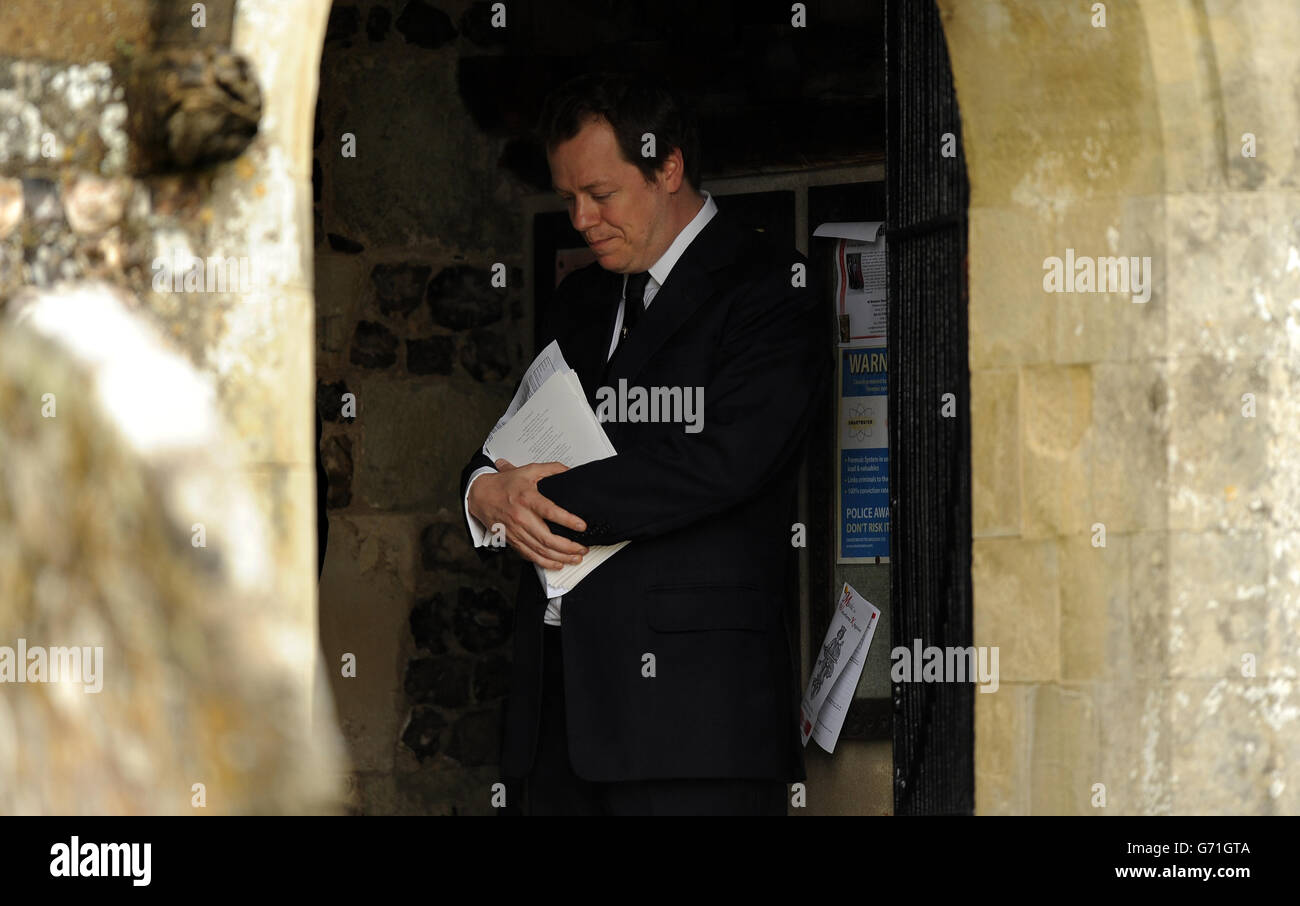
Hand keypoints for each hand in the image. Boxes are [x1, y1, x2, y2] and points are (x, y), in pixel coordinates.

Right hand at [467, 459, 588, 569]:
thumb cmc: (504, 484)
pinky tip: (557, 563)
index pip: (549, 511)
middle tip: (583, 548)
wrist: (480, 495)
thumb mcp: (528, 470)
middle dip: (568, 547)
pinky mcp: (512, 540)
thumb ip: (551, 469)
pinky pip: (529, 555)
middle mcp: (521, 518)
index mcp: (527, 499)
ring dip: (560, 557)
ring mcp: (516, 531)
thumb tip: (569, 471)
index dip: (567, 520)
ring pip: (540, 550)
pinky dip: (545, 562)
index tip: (581, 526)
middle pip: (547, 538)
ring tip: (576, 558)